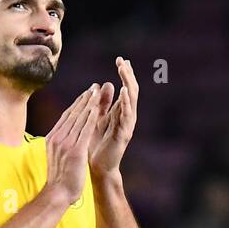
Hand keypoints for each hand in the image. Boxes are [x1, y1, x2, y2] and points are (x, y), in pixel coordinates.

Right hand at [44, 84, 100, 202]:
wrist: (57, 194)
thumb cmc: (59, 180)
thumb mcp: (55, 157)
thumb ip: (59, 144)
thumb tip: (62, 137)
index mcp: (52, 138)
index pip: (66, 117)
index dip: (77, 104)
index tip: (85, 95)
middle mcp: (57, 137)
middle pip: (72, 113)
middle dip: (84, 99)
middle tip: (94, 87)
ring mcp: (66, 143)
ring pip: (79, 118)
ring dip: (90, 103)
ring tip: (98, 91)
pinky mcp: (75, 150)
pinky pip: (85, 129)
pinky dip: (91, 116)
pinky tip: (98, 108)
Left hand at [89, 57, 138, 176]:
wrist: (98, 168)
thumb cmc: (97, 144)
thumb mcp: (98, 118)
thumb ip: (103, 103)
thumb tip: (106, 83)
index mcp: (121, 112)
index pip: (126, 88)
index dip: (125, 74)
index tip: (120, 59)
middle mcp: (127, 117)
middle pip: (131, 91)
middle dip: (127, 75)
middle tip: (122, 61)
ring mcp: (126, 125)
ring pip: (131, 101)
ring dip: (127, 84)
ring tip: (124, 70)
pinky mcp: (124, 134)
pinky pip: (127, 116)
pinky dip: (126, 103)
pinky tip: (123, 92)